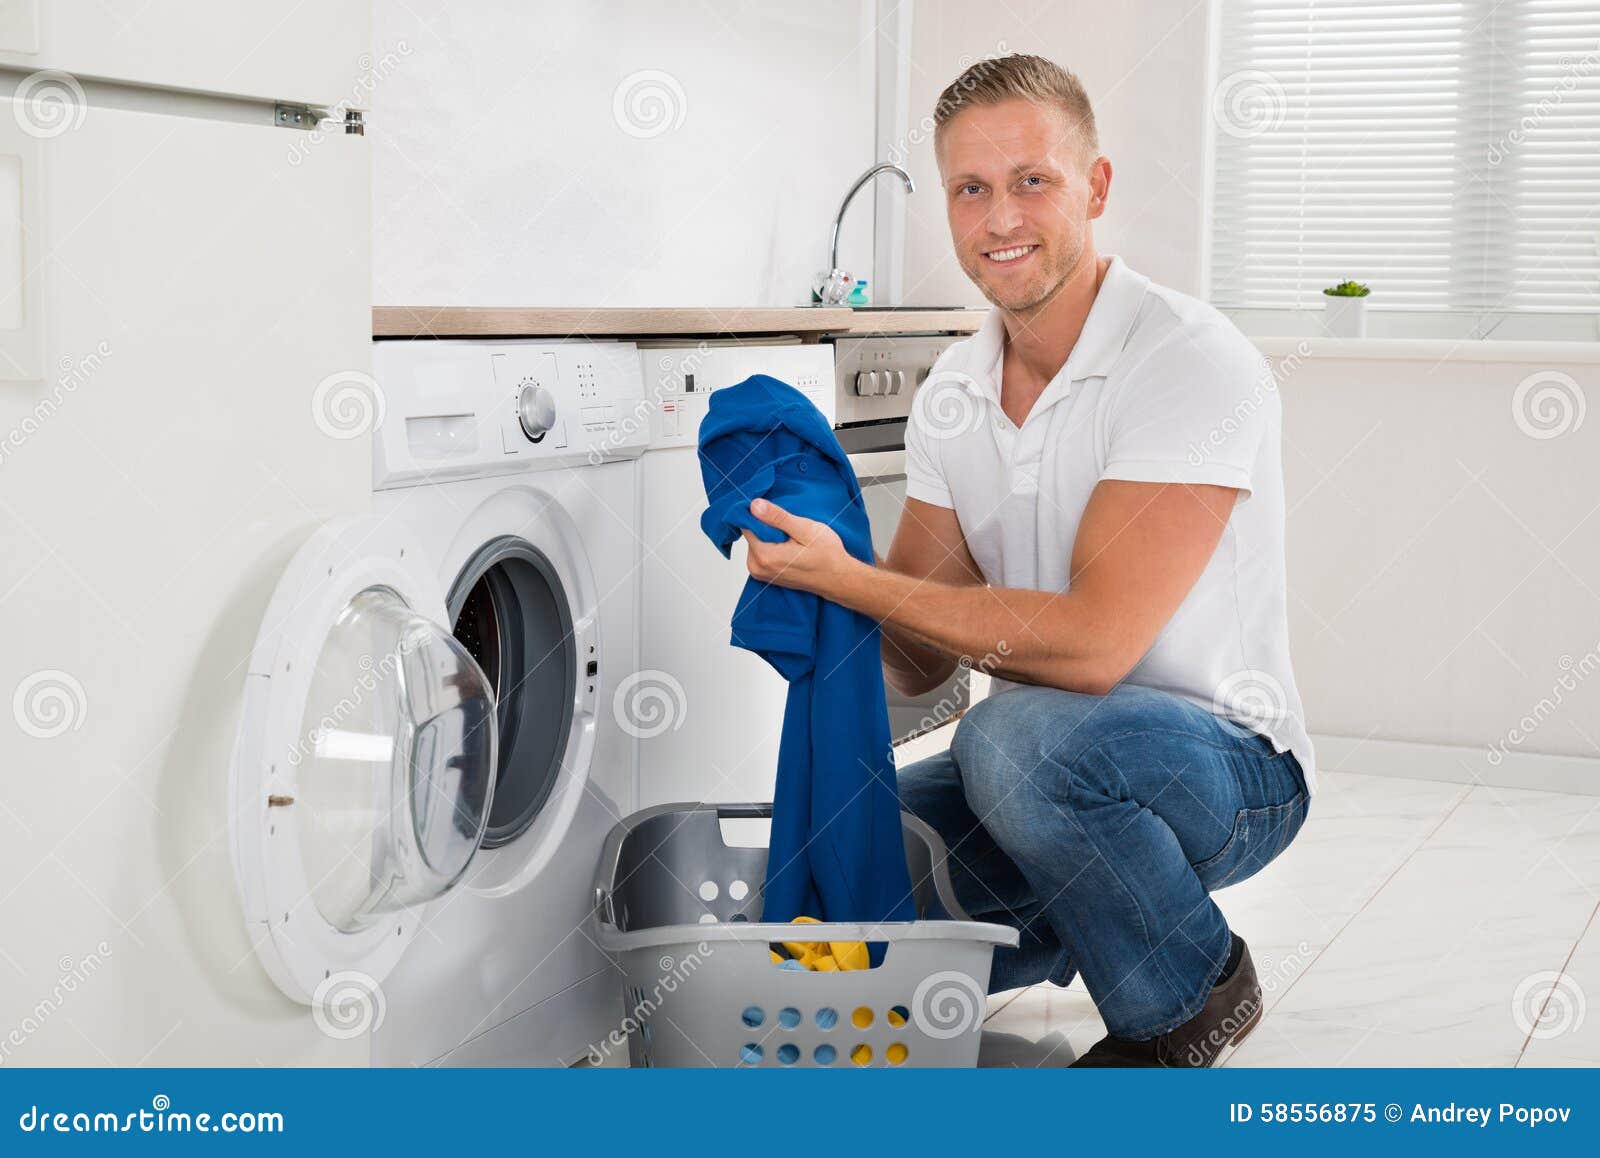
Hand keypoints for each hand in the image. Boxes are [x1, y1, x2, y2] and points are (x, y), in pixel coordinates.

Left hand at [739, 498, 854, 595]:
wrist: (839, 579)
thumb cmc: (827, 556)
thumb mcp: (805, 530)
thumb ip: (777, 517)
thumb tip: (754, 505)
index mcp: (764, 556)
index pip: (747, 525)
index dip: (762, 514)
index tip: (780, 514)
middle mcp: (757, 567)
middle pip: (752, 534)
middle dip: (768, 526)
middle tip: (791, 529)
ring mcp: (760, 573)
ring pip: (757, 542)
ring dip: (772, 536)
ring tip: (794, 539)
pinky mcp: (766, 575)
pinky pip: (762, 552)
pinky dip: (774, 546)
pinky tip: (792, 547)